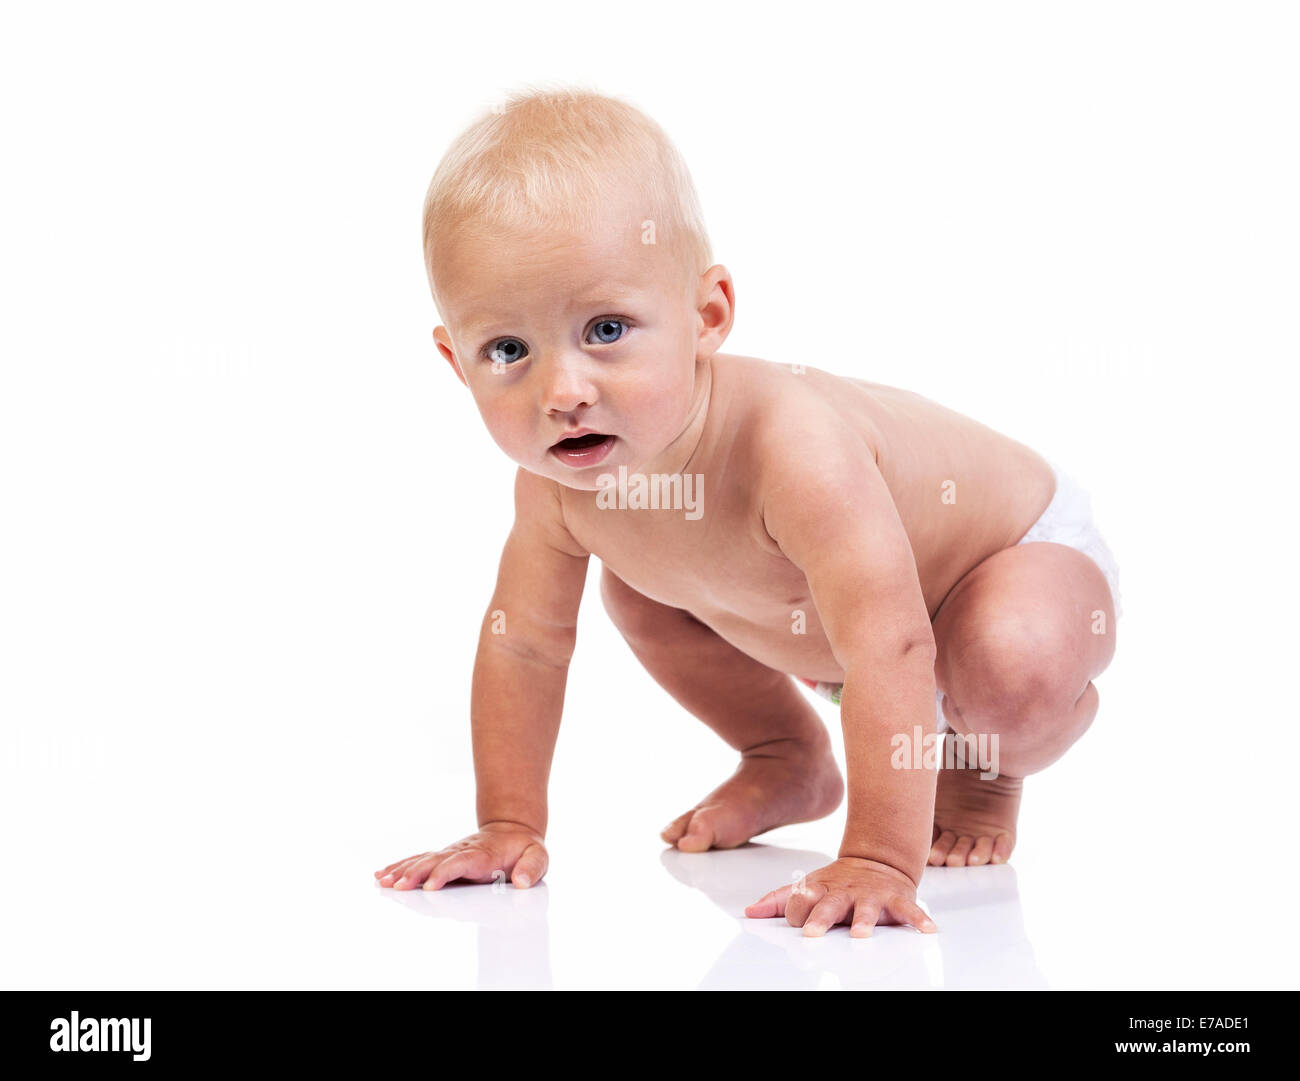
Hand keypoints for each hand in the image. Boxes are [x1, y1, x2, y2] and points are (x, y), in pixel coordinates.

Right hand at [374, 821, 547, 890]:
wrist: (513, 829)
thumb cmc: (524, 848)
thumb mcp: (538, 856)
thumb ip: (532, 868)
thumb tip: (522, 882)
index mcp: (483, 854)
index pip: (460, 863)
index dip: (445, 872)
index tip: (430, 885)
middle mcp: (461, 852)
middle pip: (434, 861)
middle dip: (415, 874)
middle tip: (398, 887)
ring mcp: (450, 853)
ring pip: (422, 860)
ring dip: (402, 871)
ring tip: (382, 881)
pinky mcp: (443, 857)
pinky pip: (419, 860)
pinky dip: (400, 866)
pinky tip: (382, 875)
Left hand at [744, 856, 936, 936]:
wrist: (878, 860)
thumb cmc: (838, 882)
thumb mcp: (808, 887)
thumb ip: (779, 900)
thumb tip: (749, 912)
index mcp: (821, 890)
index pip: (802, 903)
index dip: (799, 913)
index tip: (799, 927)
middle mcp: (845, 893)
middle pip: (829, 906)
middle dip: (820, 918)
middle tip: (812, 933)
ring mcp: (871, 896)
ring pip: (867, 909)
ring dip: (864, 921)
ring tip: (861, 934)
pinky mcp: (896, 899)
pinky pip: (909, 909)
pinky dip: (919, 918)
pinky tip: (927, 930)